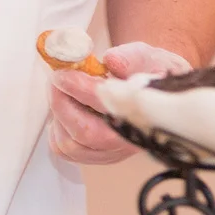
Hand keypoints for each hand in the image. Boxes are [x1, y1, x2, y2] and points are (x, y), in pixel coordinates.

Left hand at [48, 40, 188, 165]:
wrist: (158, 93)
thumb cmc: (151, 73)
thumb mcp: (147, 58)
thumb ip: (131, 57)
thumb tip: (111, 61)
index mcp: (145, 113)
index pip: (109, 105)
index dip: (80, 88)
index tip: (64, 73)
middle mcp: (129, 140)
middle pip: (86, 132)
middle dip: (62, 103)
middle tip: (56, 79)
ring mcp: (112, 152)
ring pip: (72, 146)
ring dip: (58, 116)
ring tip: (60, 92)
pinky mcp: (98, 156)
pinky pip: (66, 152)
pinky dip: (56, 131)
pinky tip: (63, 111)